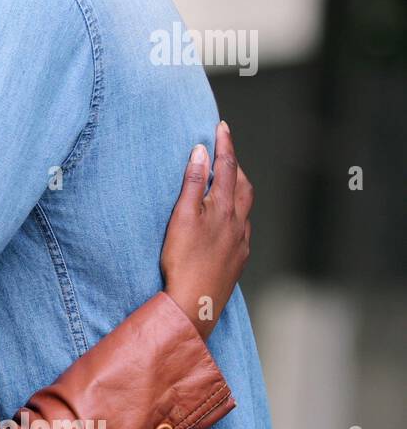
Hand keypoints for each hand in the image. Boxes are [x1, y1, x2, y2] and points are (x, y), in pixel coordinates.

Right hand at [161, 121, 253, 339]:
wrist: (195, 301)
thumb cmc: (183, 260)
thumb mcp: (181, 217)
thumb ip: (191, 184)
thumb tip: (201, 153)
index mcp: (223, 207)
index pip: (226, 167)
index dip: (224, 144)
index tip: (221, 127)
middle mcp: (237, 221)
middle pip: (242, 184)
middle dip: (234, 165)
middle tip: (224, 152)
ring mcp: (241, 240)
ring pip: (246, 206)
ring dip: (238, 188)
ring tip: (227, 182)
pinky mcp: (238, 258)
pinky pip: (244, 227)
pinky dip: (238, 213)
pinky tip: (227, 220)